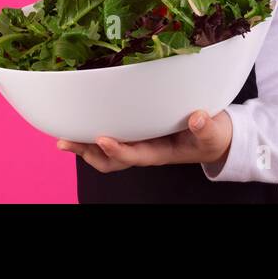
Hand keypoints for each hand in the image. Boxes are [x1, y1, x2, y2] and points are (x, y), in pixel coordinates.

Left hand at [57, 109, 232, 171]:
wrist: (215, 137)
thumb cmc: (212, 135)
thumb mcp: (214, 132)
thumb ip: (206, 127)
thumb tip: (197, 118)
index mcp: (160, 152)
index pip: (135, 155)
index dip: (118, 150)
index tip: (102, 139)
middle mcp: (144, 149)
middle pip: (111, 160)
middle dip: (87, 153)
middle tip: (65, 142)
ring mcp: (138, 142)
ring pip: (105, 151)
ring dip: (83, 146)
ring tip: (62, 139)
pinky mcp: (136, 131)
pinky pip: (111, 135)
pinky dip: (92, 132)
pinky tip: (77, 123)